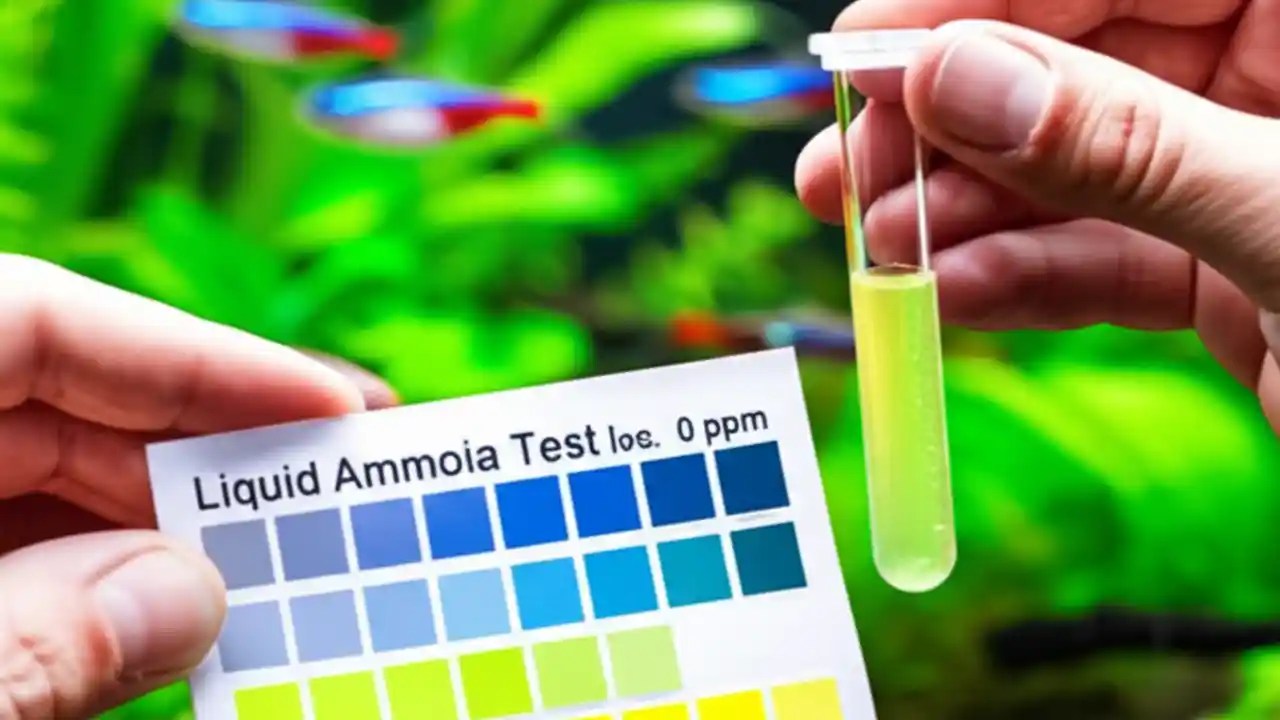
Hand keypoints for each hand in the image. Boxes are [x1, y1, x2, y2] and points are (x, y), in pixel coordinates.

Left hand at [0, 255, 396, 716]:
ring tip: (271, 567)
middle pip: (52, 405)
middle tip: (332, 497)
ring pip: (32, 489)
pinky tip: (170, 612)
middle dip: (196, 457)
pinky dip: (84, 587)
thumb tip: (185, 602)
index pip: (30, 315)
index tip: (338, 408)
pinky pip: (6, 561)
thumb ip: (26, 645)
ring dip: (153, 533)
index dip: (196, 355)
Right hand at [795, 1, 1279, 430]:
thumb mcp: (1277, 210)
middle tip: (845, 175)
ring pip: (1064, 173)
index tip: (864, 58)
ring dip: (961, 218)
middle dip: (944, 130)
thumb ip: (1117, 142)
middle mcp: (1259, 77)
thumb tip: (950, 80)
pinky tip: (948, 295)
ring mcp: (1231, 175)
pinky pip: (1100, 259)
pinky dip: (1019, 283)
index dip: (971, 7)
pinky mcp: (1219, 267)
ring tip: (884, 253)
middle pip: (1063, 69)